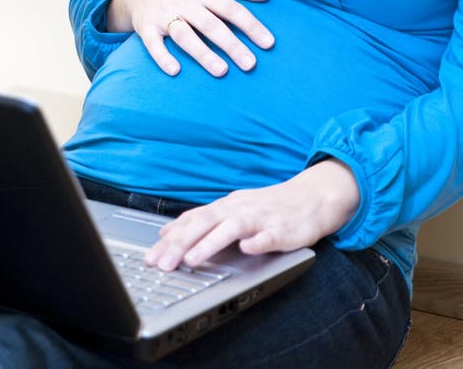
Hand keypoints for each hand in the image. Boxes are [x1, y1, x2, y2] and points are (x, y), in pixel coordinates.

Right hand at [106, 0, 273, 76]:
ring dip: (202, 53)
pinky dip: (162, 57)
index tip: (268, 43)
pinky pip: (153, 44)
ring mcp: (165, 15)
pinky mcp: (146, 27)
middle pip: (211, 25)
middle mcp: (186, 2)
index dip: (250, 25)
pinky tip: (175, 71)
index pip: (231, 8)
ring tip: (222, 71)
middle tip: (250, 65)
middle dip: (231, 45)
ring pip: (185, 35)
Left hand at [145, 159, 360, 270]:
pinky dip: (257, 242)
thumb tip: (167, 232)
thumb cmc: (269, 207)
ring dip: (211, 243)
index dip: (170, 239)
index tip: (150, 257)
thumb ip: (203, 221)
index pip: (192, 220)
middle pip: (206, 223)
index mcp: (226, 206)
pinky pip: (269, 236)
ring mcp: (261, 218)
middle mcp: (239, 209)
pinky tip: (247, 249)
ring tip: (193, 259)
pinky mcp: (283, 229)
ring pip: (232, 228)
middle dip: (181, 244)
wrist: (311, 197)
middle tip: (162, 264)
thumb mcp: (233, 211)